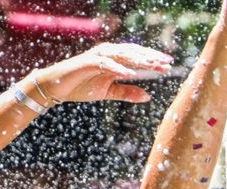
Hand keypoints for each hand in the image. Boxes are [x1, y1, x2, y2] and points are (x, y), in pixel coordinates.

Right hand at [29, 43, 173, 105]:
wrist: (57, 88)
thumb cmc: (81, 87)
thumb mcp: (109, 92)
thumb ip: (128, 92)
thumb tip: (148, 96)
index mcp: (114, 60)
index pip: (137, 58)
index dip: (153, 61)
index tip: (169, 66)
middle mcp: (107, 54)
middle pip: (133, 53)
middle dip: (150, 57)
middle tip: (167, 62)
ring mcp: (97, 57)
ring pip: (122, 55)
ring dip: (138, 60)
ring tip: (153, 64)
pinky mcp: (87, 62)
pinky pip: (105, 64)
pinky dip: (118, 67)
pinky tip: (130, 73)